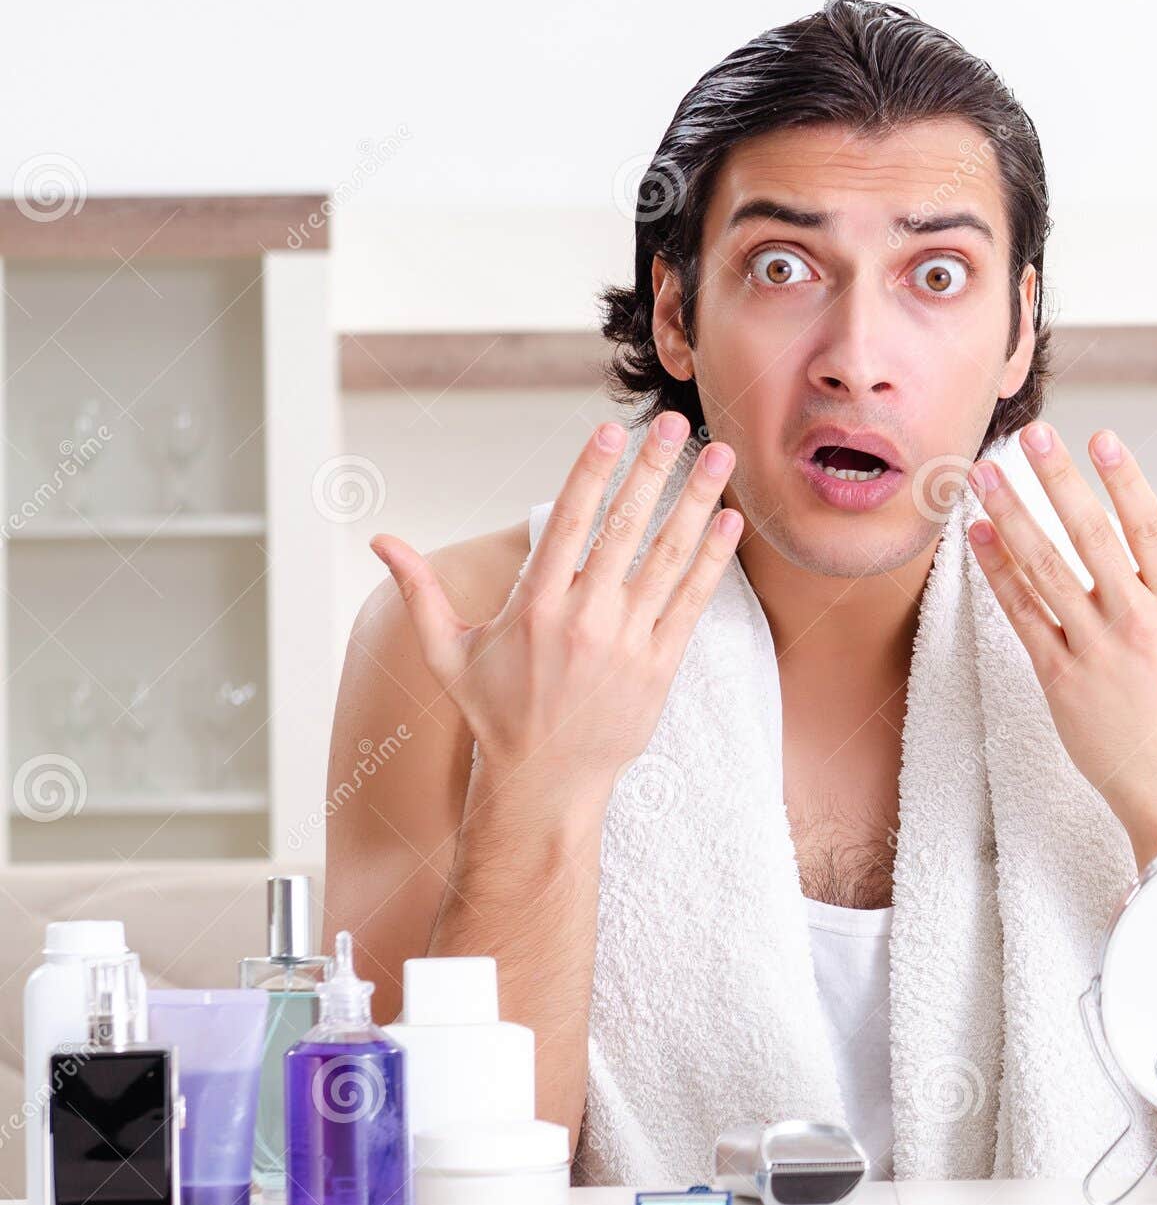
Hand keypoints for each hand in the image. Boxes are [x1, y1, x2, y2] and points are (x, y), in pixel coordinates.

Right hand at [370, 411, 741, 810]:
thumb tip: (378, 540)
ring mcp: (627, 642)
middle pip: (625, 528)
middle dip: (655, 470)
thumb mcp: (447, 652)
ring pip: (668, 558)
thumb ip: (419, 591)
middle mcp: (585, 619)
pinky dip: (713, 560)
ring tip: (722, 454)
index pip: (568, 522)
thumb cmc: (494, 713)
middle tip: (679, 422)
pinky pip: (691, 602)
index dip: (592, 472)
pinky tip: (730, 521)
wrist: (545, 782)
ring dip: (698, 502)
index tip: (613, 430)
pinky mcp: (659, 666)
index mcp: (535, 606)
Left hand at [965, 423, 1156, 867]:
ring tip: (983, 475)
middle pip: (1090, 537)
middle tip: (1033, 433)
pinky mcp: (1058, 678)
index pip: (1151, 528)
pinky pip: (1022, 616)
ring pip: (1045, 570)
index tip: (1103, 438)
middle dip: (1058, 480)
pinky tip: (980, 535)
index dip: (1126, 480)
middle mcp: (1135, 622)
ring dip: (1012, 517)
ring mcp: (1093, 649)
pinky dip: (999, 574)